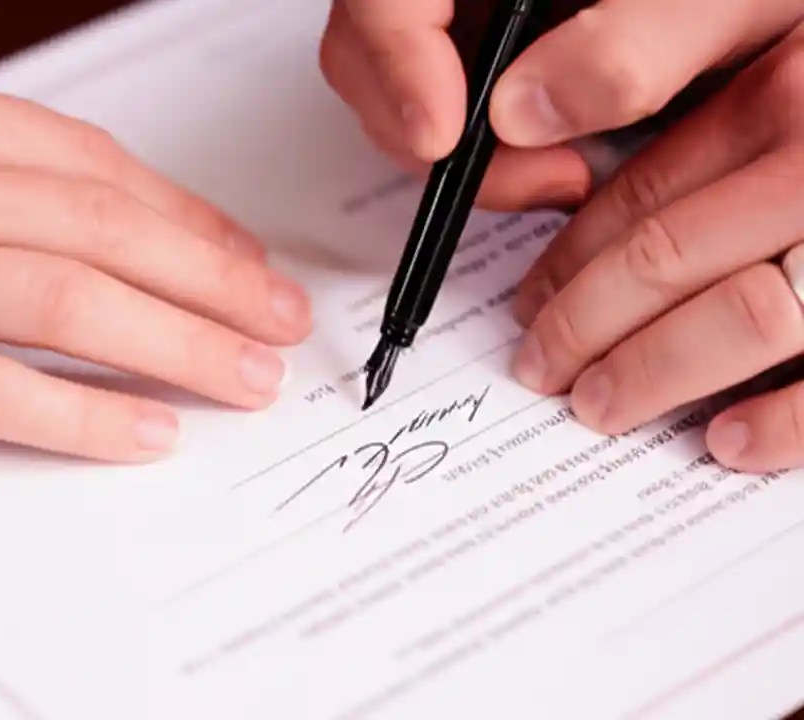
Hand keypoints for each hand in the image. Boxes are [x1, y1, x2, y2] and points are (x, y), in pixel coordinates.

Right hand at [0, 71, 311, 462]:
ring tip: (245, 376)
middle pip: (107, 226)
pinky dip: (78, 415)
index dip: (189, 216)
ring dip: (176, 342)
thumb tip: (64, 210)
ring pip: (69, 300)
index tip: (242, 256)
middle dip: (214, 277)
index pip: (95, 161)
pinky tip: (141, 432)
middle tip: (278, 319)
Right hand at [319, 0, 803, 209]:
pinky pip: (442, 107)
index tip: (445, 138)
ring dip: (468, 156)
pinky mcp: (488, 51)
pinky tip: (554, 157)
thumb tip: (521, 117)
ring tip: (563, 172)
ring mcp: (469, 14)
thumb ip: (630, 44)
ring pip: (402, 89)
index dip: (395, 67)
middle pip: (372, 51)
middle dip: (435, 137)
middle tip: (536, 176)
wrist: (779, 6)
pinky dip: (487, 153)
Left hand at [509, 29, 803, 471]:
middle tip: (538, 364)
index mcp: (795, 84)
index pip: (646, 187)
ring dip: (661, 371)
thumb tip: (517, 106)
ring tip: (599, 406)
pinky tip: (728, 441)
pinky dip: (791, 417)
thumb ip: (654, 37)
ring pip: (753, 314)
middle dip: (588, 318)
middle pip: (679, 253)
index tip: (529, 298)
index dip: (571, 252)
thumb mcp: (775, 0)